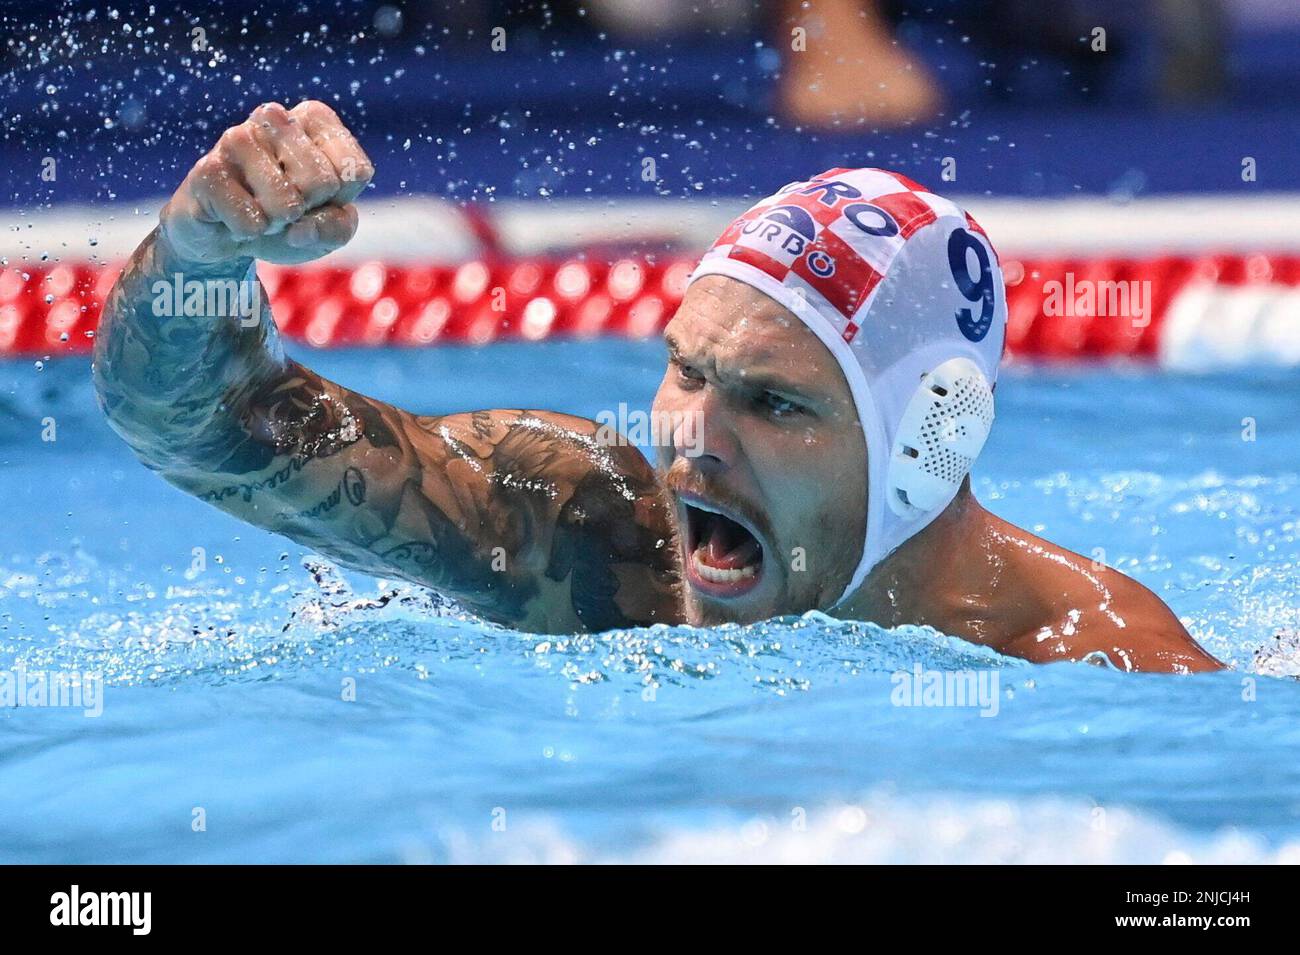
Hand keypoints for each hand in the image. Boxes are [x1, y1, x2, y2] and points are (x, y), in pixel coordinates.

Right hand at [159, 100, 373, 265]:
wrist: (227, 232)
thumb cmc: (287, 219)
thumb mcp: (330, 227)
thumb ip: (338, 226)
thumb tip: (302, 228)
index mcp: (313, 119)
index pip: (356, 170)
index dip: (340, 200)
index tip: (318, 196)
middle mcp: (274, 117)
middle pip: (323, 183)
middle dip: (308, 211)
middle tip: (286, 205)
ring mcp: (237, 139)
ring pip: (287, 203)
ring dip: (278, 223)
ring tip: (261, 210)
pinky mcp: (208, 170)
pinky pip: (252, 221)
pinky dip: (250, 232)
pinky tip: (234, 216)